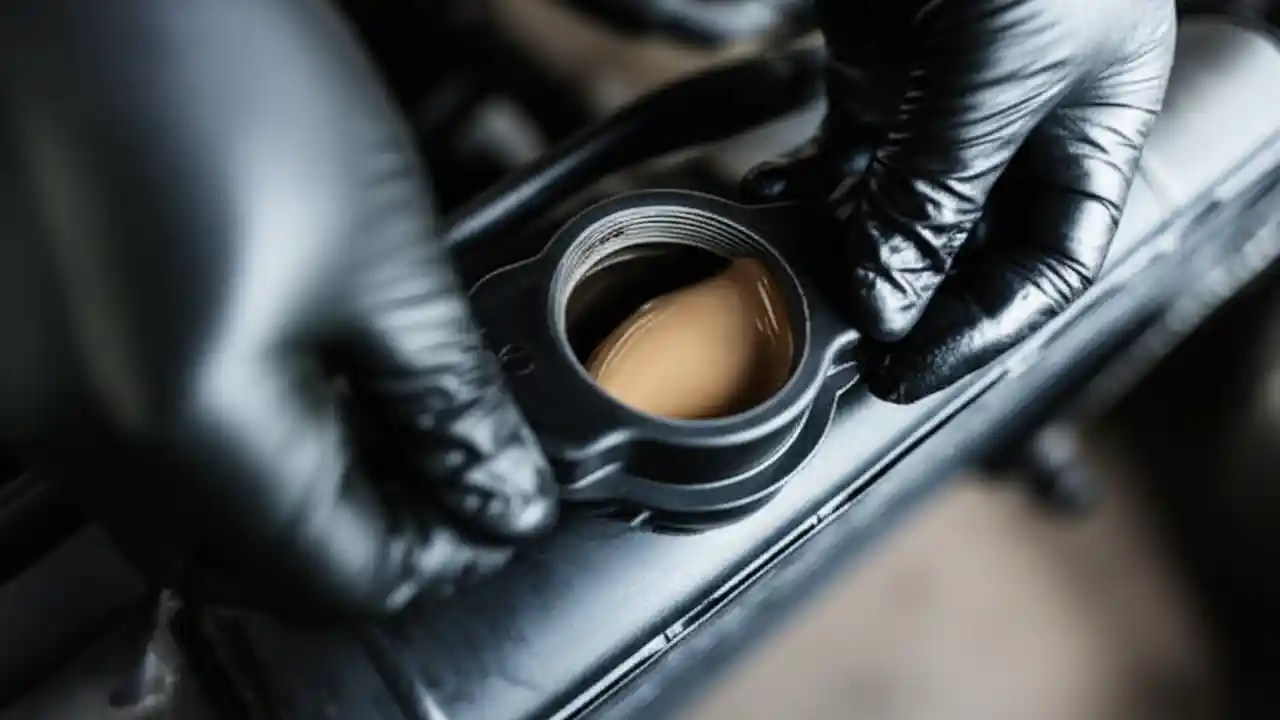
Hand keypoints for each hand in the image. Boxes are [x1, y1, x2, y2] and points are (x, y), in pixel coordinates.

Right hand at [0, 0, 555, 617]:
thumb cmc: (205, 58)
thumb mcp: (378, 250)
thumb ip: (448, 400)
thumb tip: (502, 493)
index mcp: (179, 422)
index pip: (343, 575)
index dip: (446, 551)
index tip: (498, 505)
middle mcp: (83, 438)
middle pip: (265, 564)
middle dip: (380, 525)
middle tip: (456, 465)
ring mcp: (39, 406)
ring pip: (205, 519)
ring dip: (313, 490)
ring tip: (391, 418)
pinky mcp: (30, 363)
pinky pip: (152, 457)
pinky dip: (241, 446)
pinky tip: (302, 384)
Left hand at [744, 0, 1175, 401]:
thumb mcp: (995, 78)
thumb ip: (939, 196)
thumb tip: (889, 304)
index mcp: (1089, 135)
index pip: (1048, 269)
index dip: (982, 329)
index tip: (907, 372)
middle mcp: (1020, 128)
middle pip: (963, 250)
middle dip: (904, 300)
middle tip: (840, 345)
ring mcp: (945, 101)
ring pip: (895, 210)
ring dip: (843, 253)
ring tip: (794, 285)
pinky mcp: (879, 71)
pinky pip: (843, 158)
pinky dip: (805, 191)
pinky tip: (771, 208)